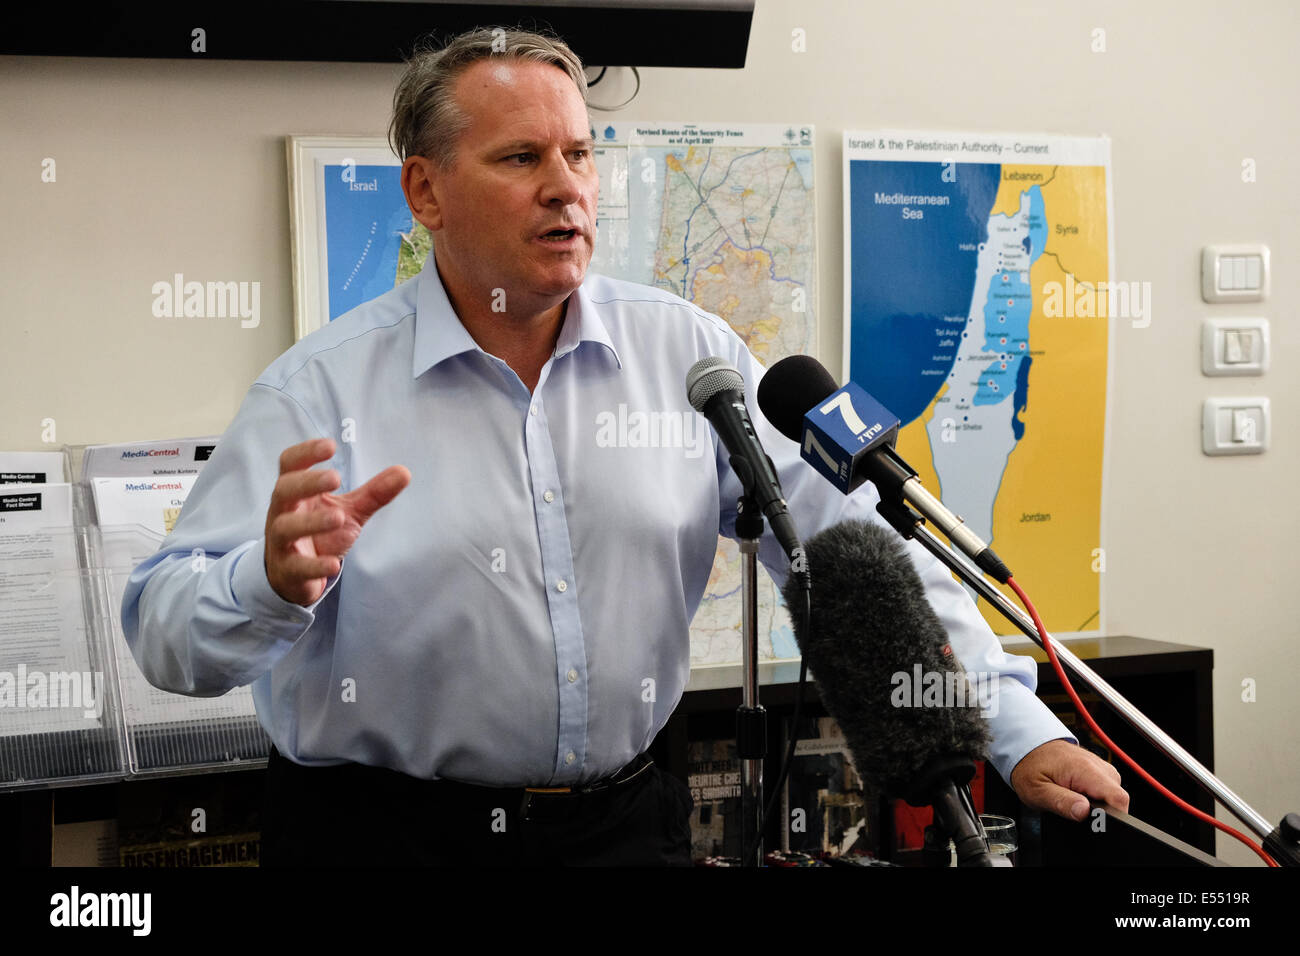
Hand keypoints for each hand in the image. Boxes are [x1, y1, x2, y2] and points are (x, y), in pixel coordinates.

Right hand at [263, 438, 410, 605]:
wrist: (295, 576)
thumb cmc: (319, 533)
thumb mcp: (349, 511)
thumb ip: (373, 493)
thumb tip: (405, 472)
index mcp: (296, 492)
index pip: (290, 464)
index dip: (306, 452)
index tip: (331, 446)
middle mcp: (283, 512)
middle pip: (283, 490)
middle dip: (307, 482)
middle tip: (336, 478)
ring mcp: (281, 542)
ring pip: (286, 528)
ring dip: (311, 521)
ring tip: (338, 517)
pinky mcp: (288, 570)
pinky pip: (297, 567)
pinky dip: (314, 565)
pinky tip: (334, 565)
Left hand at [1010, 739, 1129, 821]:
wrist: (1028, 748)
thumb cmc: (1030, 767)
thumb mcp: (1037, 790)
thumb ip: (1062, 802)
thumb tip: (1084, 812)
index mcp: (1086, 770)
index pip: (1118, 799)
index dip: (1113, 817)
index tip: (1096, 824)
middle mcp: (1098, 766)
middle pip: (1118, 799)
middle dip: (1102, 812)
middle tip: (1074, 809)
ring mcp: (1101, 767)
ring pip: (1113, 796)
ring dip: (1097, 804)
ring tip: (1072, 798)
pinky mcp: (1099, 770)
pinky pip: (1106, 789)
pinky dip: (1095, 796)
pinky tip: (1077, 794)